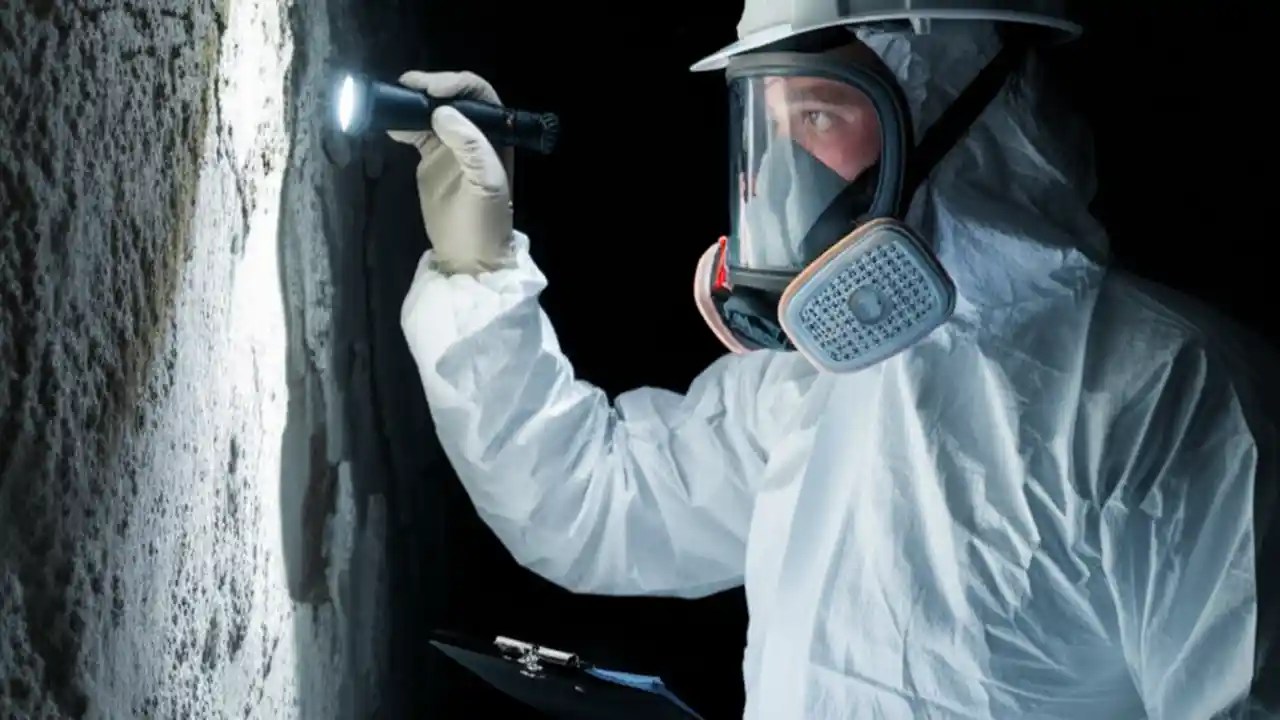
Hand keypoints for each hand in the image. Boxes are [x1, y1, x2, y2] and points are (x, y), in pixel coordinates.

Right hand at [388, 71, 515, 273]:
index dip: (456, 85)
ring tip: (395, 98)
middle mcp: (475, 135)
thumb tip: (442, 112)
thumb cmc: (486, 221)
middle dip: (431, 87)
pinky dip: (403, 124)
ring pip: (433, 112)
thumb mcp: (486, 182)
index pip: (478, 95)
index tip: (431, 89)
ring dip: (415, 102)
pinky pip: (417, 132)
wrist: (469, 255)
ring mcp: (452, 146)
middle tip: (407, 86)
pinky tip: (391, 125)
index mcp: (496, 135)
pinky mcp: (432, 159)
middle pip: (453, 98)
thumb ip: (470, 145)